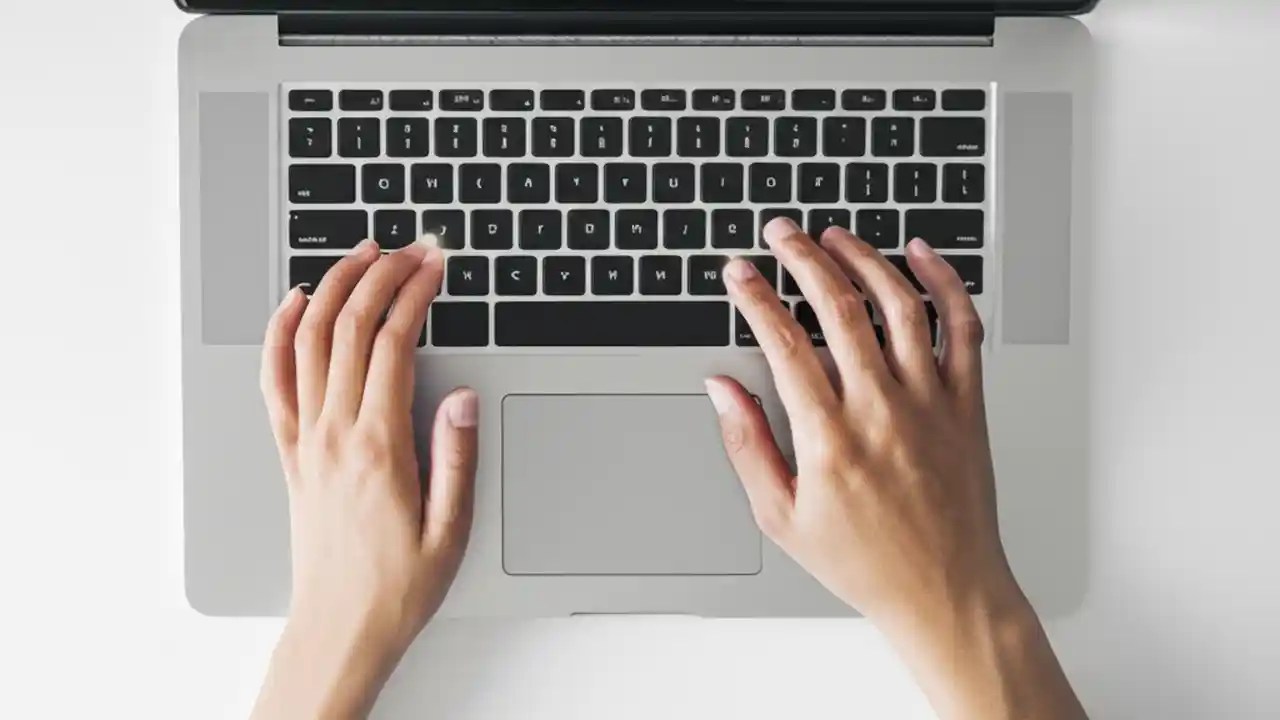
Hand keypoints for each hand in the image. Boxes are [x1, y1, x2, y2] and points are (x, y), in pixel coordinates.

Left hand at [254, 238, 478, 719]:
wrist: (340, 628)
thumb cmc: (398, 587)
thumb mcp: (451, 529)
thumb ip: (457, 457)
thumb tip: (461, 396)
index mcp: (379, 447)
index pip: (393, 344)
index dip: (415, 293)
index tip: (435, 264)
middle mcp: (334, 435)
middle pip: (350, 329)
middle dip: (381, 275)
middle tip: (409, 248)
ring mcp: (306, 440)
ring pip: (309, 342)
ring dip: (332, 289)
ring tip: (359, 255)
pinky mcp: (290, 452)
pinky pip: (275, 380)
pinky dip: (280, 334)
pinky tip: (292, 306)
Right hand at [706, 218, 1084, 719]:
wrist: (945, 592)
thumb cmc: (864, 563)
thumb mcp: (781, 517)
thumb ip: (747, 445)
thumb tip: (720, 388)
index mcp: (830, 438)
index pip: (784, 343)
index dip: (756, 298)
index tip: (739, 273)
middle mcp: (882, 409)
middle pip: (840, 307)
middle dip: (803, 258)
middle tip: (781, 234)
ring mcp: (931, 401)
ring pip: (899, 304)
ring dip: (864, 259)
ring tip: (836, 236)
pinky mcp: (968, 404)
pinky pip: (963, 327)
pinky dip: (945, 283)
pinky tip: (922, 256)